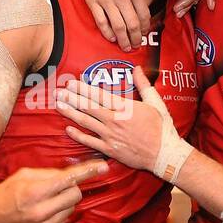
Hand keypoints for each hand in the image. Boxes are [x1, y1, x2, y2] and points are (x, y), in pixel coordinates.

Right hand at [0, 159, 107, 222]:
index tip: (104, 167)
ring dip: (64, 203)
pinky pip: (64, 222)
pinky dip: (58, 215)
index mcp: (35, 192)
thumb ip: (50, 174)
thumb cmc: (6, 192)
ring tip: (46, 202)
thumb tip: (73, 176)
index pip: (69, 180)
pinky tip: (43, 214)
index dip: (88, 172)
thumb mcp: (24, 175)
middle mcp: (42, 212)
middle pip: (76, 195)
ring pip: (71, 209)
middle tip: (57, 187)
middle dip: (71, 189)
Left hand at [56, 67, 190, 179]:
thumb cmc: (162, 128)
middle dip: (72, 98)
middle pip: (88, 107)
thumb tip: (137, 69)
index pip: (99, 95)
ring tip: (59, 105)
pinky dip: (78, 135)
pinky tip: (68, 129)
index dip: (83, 88)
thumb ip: (144, 85)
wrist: (164, 154)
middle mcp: (115, 120)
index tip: (71, 83)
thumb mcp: (155, 102)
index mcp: (125, 108)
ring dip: (71, 113)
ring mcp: (111, 136)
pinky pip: (90, 142)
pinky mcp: (110, 150)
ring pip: (86, 122)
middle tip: (58, 92)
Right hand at [75, 0, 148, 50]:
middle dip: (136, 39)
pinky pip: (101, 22)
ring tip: (126, 47)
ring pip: (118, 27)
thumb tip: (141, 11)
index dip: (145, 28)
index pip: (144, 15)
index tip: (144, 33)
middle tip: (136, 45)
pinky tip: (112, 38)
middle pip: (132, 25)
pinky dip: (107, 33)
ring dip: (123, 40)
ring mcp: (106, 0)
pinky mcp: (92, 1)